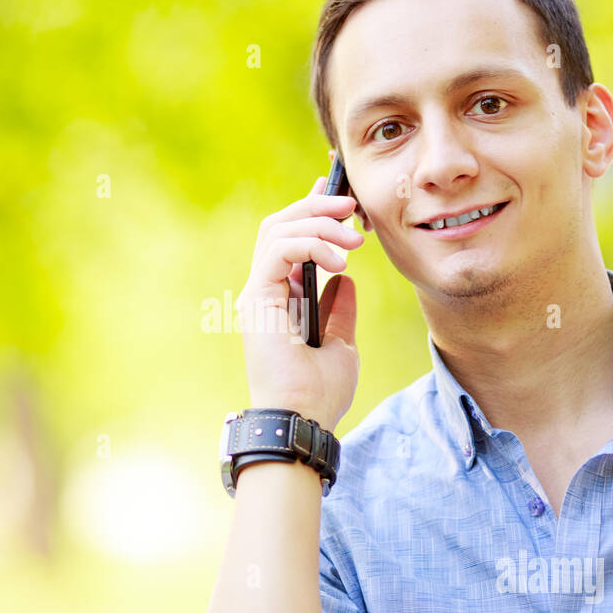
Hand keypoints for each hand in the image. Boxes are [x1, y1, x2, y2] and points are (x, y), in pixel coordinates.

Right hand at [235, 150, 364, 433]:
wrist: (304, 419)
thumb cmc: (319, 393)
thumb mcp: (342, 343)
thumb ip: (340, 309)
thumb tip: (346, 279)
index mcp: (280, 298)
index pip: (288, 239)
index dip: (310, 210)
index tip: (338, 194)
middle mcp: (264, 290)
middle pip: (280, 225)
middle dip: (317, 208)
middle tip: (353, 208)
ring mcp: (258, 293)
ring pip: (278, 230)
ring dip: (319, 223)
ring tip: (355, 237)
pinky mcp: (257, 298)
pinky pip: (278, 250)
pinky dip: (310, 244)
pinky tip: (340, 260)